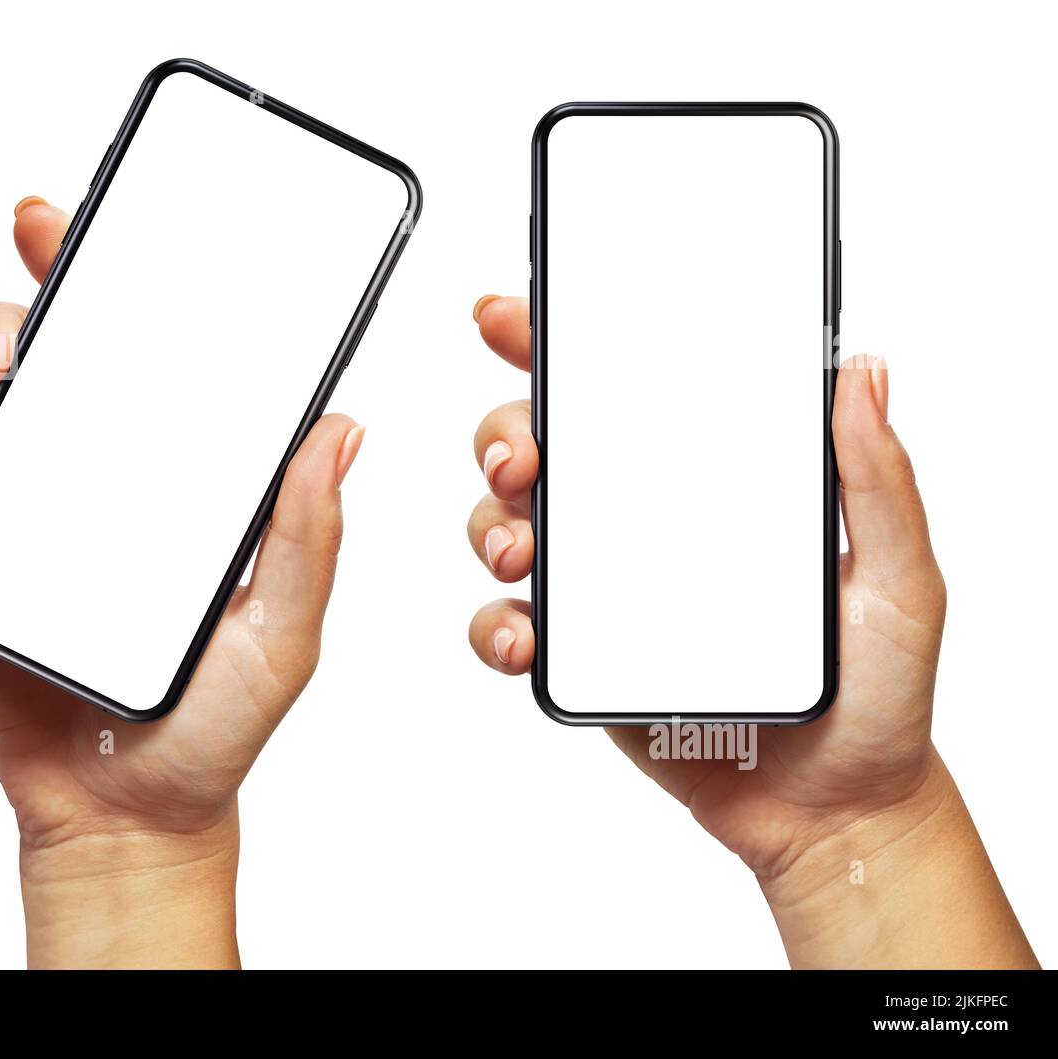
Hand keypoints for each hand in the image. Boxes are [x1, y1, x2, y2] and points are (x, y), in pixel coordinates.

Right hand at [0, 198, 364, 966]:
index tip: (67, 226)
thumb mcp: (285, 632)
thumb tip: (341, 429)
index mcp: (175, 473)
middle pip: (37, 359)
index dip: (99, 278)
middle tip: (9, 345)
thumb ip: (308, 537)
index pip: (140, 352)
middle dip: (5, 320)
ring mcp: (27, 516)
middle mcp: (99, 475)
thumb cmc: (215, 724)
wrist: (133, 811)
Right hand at [467, 293, 1036, 967]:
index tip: (517, 318)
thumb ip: (876, 482)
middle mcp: (645, 527)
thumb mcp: (900, 581)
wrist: (835, 810)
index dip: (562, 348)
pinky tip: (525, 638)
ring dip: (489, 525)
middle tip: (523, 455)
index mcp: (711, 488)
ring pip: (506, 528)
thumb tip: (863, 376)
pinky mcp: (581, 657)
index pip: (630, 398)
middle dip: (506, 434)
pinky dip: (495, 627)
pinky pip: (508, 628)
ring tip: (519, 551)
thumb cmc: (875, 697)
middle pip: (545, 452)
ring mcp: (605, 591)